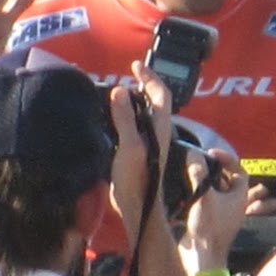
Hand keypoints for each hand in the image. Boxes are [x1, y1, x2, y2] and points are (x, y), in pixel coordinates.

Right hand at [108, 60, 172, 242]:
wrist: (139, 210)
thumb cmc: (137, 182)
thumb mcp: (130, 148)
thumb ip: (125, 119)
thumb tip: (121, 91)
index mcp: (159, 129)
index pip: (160, 94)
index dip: (149, 77)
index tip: (135, 66)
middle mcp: (158, 134)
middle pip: (155, 102)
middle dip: (143, 85)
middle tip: (127, 76)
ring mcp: (150, 144)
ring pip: (147, 114)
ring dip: (135, 100)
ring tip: (118, 92)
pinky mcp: (142, 153)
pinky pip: (138, 125)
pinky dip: (128, 114)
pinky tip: (115, 118)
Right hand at [181, 149, 248, 268]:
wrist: (201, 258)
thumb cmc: (209, 230)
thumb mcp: (204, 196)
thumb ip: (199, 173)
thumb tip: (194, 155)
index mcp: (238, 198)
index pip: (239, 171)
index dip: (227, 159)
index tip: (211, 154)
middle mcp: (231, 204)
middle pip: (226, 179)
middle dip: (213, 169)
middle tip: (198, 162)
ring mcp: (220, 213)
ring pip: (214, 190)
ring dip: (203, 180)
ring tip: (190, 174)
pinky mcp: (207, 220)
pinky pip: (204, 201)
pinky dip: (196, 194)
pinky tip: (183, 192)